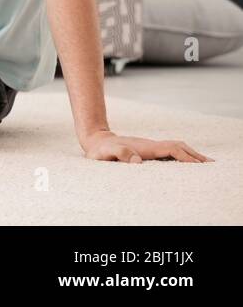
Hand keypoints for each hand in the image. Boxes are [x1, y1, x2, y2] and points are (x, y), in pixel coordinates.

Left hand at [80, 129, 211, 162]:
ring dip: (191, 154)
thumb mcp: (106, 153)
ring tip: (206, 164)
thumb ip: (120, 154)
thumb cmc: (100, 150)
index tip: (199, 165)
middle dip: (195, 155)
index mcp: (145, 148)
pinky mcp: (148, 150)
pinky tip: (186, 163)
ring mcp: (150, 147)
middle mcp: (151, 145)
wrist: (95, 140)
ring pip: (176, 147)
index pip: (171, 150)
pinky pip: (170, 152)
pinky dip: (182, 155)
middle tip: (212, 165)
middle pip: (179, 146)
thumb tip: (137, 162)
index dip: (185, 156)